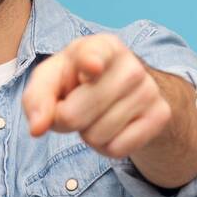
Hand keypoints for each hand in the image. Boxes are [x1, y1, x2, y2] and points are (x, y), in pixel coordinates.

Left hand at [21, 33, 172, 158]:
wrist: (127, 92)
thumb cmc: (78, 81)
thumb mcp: (52, 80)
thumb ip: (36, 100)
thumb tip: (37, 128)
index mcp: (100, 46)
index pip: (93, 55)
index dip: (89, 63)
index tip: (90, 67)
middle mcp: (130, 65)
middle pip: (73, 115)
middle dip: (65, 121)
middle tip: (75, 107)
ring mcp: (149, 90)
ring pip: (96, 136)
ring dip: (88, 134)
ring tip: (97, 115)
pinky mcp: (160, 115)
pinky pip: (117, 149)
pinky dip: (106, 147)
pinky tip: (114, 127)